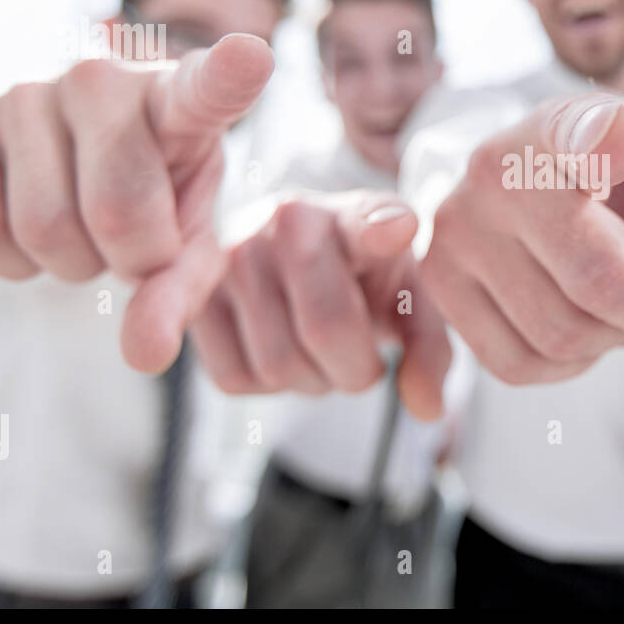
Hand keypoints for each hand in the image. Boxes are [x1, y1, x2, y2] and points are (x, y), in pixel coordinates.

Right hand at [0, 34, 273, 373]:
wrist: (82, 161)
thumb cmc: (156, 194)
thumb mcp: (188, 239)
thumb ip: (179, 293)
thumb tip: (144, 355)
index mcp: (179, 99)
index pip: (206, 86)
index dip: (228, 73)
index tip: (252, 58)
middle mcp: (100, 78)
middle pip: (117, 211)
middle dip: (131, 258)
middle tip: (135, 242)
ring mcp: (23, 93)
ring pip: (43, 227)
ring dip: (71, 262)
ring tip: (86, 227)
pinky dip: (10, 264)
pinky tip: (32, 228)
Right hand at [190, 191, 450, 418]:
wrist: (306, 255)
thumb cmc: (367, 278)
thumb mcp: (410, 302)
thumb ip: (428, 349)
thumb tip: (427, 410)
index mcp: (356, 213)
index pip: (369, 220)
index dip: (382, 229)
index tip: (401, 231)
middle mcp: (287, 218)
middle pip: (326, 331)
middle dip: (356, 371)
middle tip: (362, 360)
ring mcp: (232, 253)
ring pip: (279, 365)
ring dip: (312, 382)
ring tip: (320, 348)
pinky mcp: (194, 296)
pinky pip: (235, 377)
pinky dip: (268, 387)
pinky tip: (282, 348)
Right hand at [419, 92, 623, 383]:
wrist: (533, 187)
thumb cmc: (617, 188)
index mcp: (562, 127)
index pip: (581, 138)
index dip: (600, 144)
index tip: (621, 140)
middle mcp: (493, 170)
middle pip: (596, 285)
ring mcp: (455, 229)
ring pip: (558, 336)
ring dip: (614, 344)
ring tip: (622, 310)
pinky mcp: (437, 283)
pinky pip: (517, 366)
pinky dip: (568, 367)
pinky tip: (580, 328)